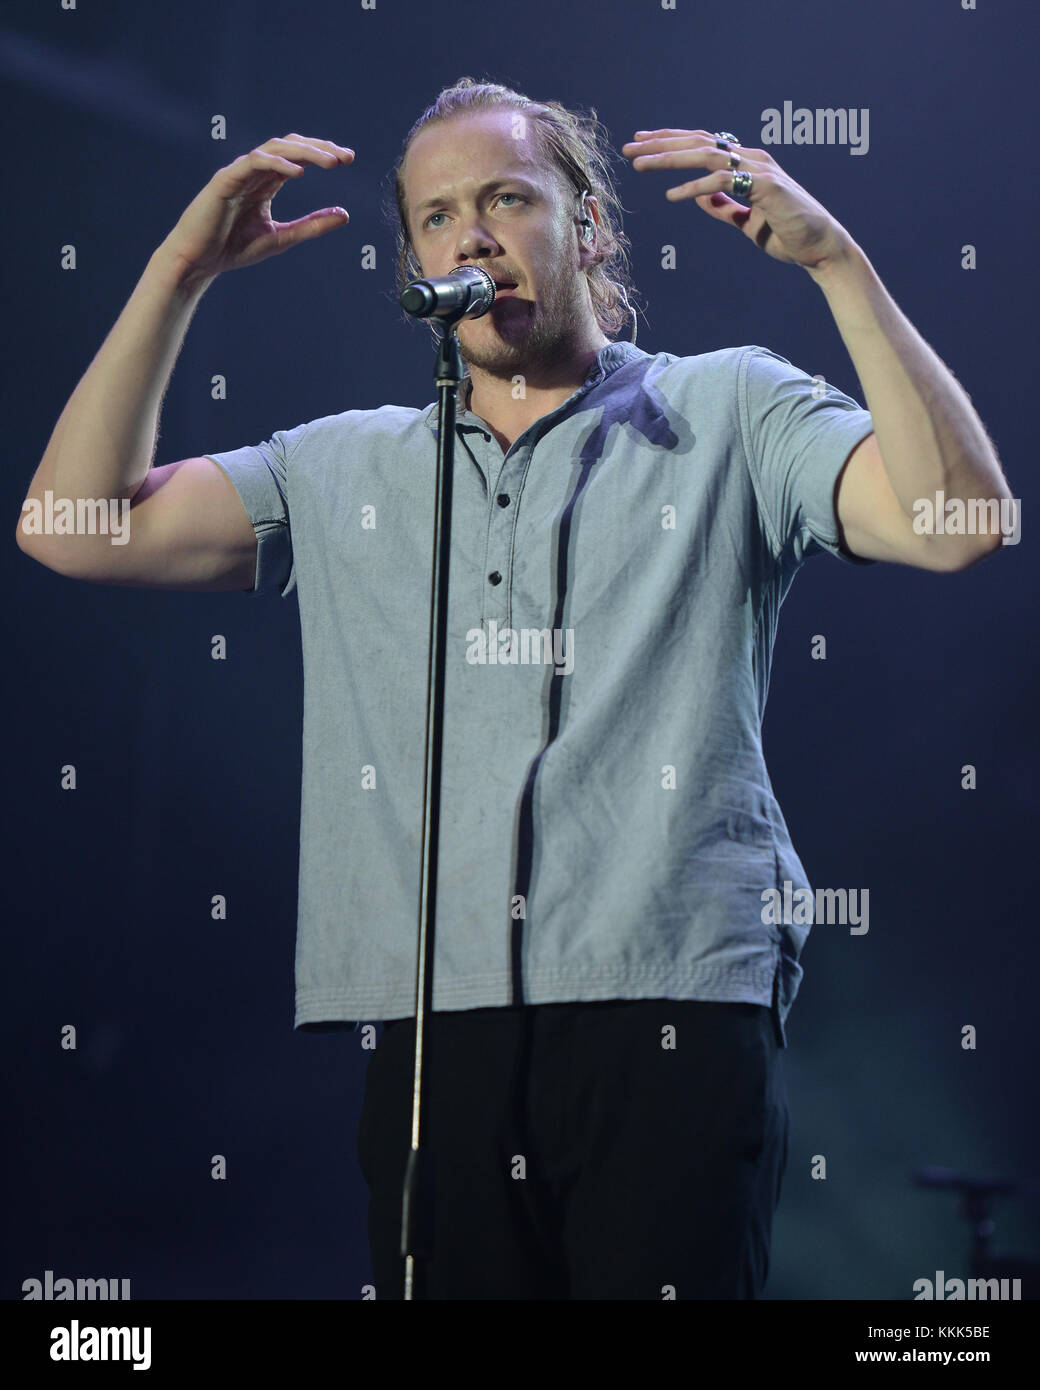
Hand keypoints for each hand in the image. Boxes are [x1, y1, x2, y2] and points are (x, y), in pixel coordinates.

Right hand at [157, 134, 353, 284]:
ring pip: (274, 149)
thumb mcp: (282, 237)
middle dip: (319, 148)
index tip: (348, 159)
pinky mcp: (224, 180)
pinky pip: (253, 163)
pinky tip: (298, 173)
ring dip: (304, 152)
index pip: (298, 158)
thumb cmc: (233, 248)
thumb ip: (312, 225)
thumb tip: (345, 214)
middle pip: (289, 146)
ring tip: (330, 162)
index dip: (323, 154)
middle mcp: (253, 171)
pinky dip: (276, 164)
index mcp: (266, 181)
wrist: (198, 261)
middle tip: (346, 157)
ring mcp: (238, 173)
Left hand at [621, 128, 855, 272]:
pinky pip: (723, 182)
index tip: (642, 143)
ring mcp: (761, 170)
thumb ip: (723, 206)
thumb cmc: (787, 233)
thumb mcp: (746, 220)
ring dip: (670, 158)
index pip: (702, 144)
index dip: (671, 140)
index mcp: (747, 164)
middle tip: (629, 148)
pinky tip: (672, 195)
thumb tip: (697, 196)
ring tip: (640, 165)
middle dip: (660, 143)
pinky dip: (695, 187)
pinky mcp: (767, 188)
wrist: (820, 248)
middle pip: (698, 143)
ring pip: (706, 155)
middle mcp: (752, 159)